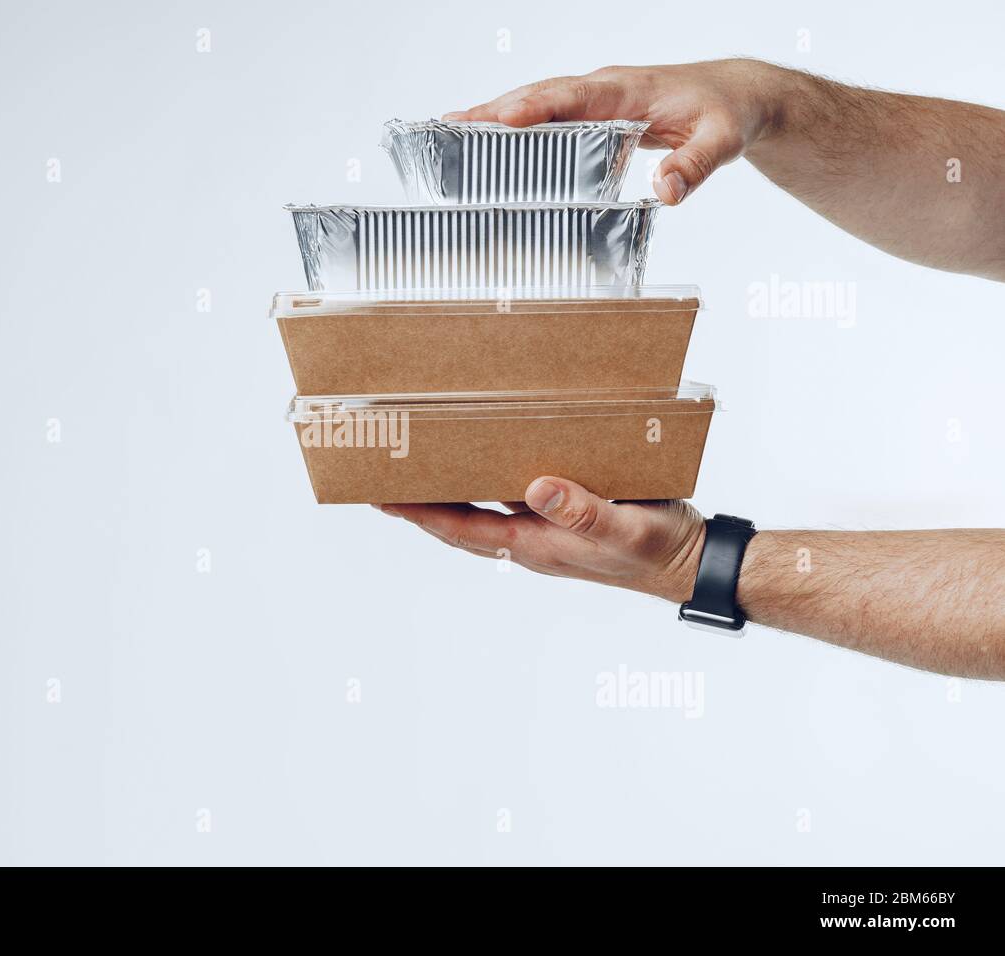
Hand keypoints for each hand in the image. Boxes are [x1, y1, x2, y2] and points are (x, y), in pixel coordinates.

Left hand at [378, 477, 706, 602]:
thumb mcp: (626, 528)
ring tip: (419, 458)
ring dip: (451, 484)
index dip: (417, 513)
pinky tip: (484, 449)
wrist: (692, 560)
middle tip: (383, 472)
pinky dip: (490, 473)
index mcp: (533, 544)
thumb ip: (584, 512)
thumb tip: (537, 488)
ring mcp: (543, 525)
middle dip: (419, 499)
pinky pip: (512, 491)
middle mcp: (529, 536)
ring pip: (482, 502)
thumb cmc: (659, 549)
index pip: (459, 527)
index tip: (380, 497)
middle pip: (458, 518)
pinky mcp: (561, 511)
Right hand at [442, 59, 787, 204]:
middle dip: (496, 109)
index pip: (574, 95)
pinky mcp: (592, 112)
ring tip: (448, 130)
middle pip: (541, 94)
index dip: (536, 105)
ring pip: (537, 102)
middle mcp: (604, 87)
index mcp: (629, 89)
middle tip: (452, 124)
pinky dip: (513, 123)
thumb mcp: (724, 140)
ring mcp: (595, 98)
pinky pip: (547, 114)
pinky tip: (484, 137)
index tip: (501, 117)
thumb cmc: (729, 113)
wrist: (737, 96)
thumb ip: (696, 166)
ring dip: (494, 115)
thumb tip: (665, 194)